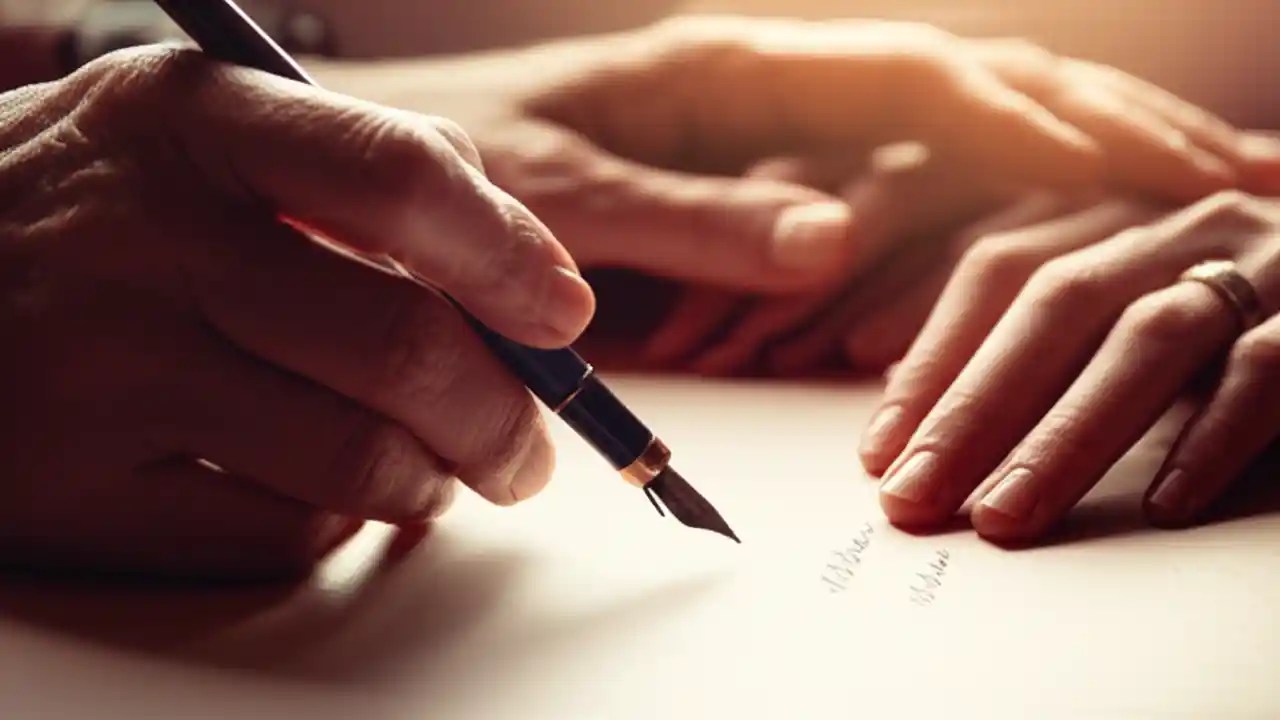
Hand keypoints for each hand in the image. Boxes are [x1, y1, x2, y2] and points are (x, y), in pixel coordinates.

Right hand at [0, 47, 593, 578]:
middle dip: (504, 416)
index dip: (510, 256)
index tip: (562, 314)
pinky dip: (342, 525)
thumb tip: (527, 269)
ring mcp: (100, 369)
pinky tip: (326, 493)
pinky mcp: (71, 490)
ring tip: (434, 469)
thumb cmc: (83, 207)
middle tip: (524, 446)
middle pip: (402, 346)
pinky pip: (280, 534)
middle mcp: (142, 238)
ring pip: (357, 458)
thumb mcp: (194, 132)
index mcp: (188, 121)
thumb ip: (356, 169)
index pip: (398, 177)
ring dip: (433, 479)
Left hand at [316, 16, 1277, 313]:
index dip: (1032, 116)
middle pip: (956, 88)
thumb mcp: (553, 193)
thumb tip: (827, 240)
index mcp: (728, 69)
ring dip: (1050, 160)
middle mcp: (760, 88)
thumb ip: (684, 219)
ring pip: (936, 132)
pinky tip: (1034, 230)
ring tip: (1172, 189)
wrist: (362, 167)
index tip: (1131, 163)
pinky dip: (966, 206)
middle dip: (1084, 127)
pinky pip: (879, 184)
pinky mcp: (743, 180)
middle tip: (1211, 172)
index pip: (914, 76)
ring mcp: (760, 130)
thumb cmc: (441, 161)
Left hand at [860, 189, 1279, 541]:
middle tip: (913, 496)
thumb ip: (1033, 338)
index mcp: (1115, 210)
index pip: (995, 267)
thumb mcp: (1122, 299)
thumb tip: (907, 409)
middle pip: (1053, 304)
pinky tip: (1162, 503)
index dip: (930, 354)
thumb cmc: (1225, 302)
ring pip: (1149, 339)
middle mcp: (1178, 221)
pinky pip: (1270, 369)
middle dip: (972, 407)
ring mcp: (1261, 259)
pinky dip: (1213, 436)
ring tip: (1005, 516)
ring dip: (1067, 436)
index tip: (878, 447)